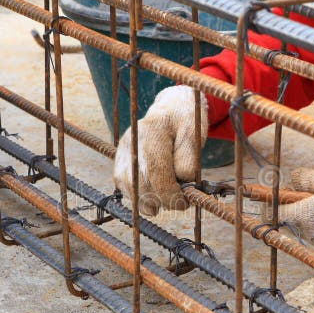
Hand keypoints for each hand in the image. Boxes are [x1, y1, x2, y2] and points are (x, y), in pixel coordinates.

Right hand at [113, 85, 206, 215]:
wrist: (171, 110)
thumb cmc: (185, 123)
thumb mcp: (195, 135)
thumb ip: (189, 160)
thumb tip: (181, 183)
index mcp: (151, 132)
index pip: (156, 172)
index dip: (170, 194)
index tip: (184, 202)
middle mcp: (131, 142)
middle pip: (141, 184)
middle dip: (163, 200)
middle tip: (180, 201)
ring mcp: (122, 153)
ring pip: (132, 191)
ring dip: (152, 201)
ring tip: (168, 195)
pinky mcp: (119, 164)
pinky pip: (127, 191)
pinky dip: (143, 197)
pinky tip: (156, 192)